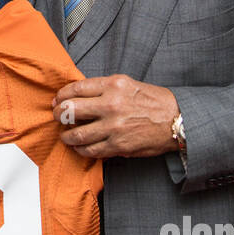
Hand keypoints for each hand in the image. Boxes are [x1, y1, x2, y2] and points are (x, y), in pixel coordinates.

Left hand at [52, 75, 178, 158]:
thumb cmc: (152, 100)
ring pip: (76, 134)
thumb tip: (76, 96)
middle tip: (57, 117)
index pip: (75, 89)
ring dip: (66, 136)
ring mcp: (114, 126)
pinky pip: (90, 150)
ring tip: (66, 135)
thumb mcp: (127, 84)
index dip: (61, 96)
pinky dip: (80, 149)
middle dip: (58, 115)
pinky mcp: (118, 146)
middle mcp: (111, 104)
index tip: (57, 100)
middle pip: (69, 110)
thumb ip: (102, 88)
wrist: (176, 119)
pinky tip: (79, 146)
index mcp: (113, 85)